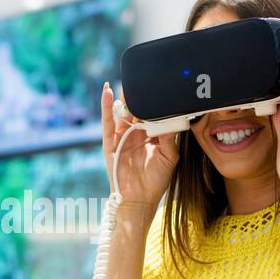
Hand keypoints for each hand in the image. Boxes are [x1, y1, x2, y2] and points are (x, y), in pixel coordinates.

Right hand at [99, 82, 178, 210]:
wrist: (140, 200)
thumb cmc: (156, 181)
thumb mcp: (170, 157)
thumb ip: (170, 138)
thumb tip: (172, 120)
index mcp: (151, 136)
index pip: (152, 113)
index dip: (155, 101)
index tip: (160, 86)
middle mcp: (135, 134)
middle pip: (137, 109)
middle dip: (140, 96)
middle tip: (145, 79)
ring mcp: (121, 137)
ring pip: (122, 113)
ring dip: (124, 97)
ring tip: (127, 80)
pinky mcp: (109, 143)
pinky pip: (107, 122)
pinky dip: (106, 107)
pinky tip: (107, 92)